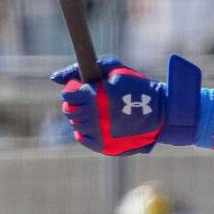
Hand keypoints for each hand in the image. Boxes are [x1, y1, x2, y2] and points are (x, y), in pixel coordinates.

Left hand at [51, 55, 204, 155]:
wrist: (160, 112)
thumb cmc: (136, 85)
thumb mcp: (114, 69)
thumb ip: (82, 68)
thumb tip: (54, 78)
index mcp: (95, 95)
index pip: (68, 95)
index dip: (75, 91)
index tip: (85, 90)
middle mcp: (93, 116)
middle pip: (69, 111)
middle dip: (77, 105)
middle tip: (91, 102)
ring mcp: (98, 132)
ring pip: (76, 125)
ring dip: (83, 118)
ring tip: (99, 113)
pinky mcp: (103, 145)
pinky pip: (82, 139)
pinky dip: (86, 132)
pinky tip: (98, 125)